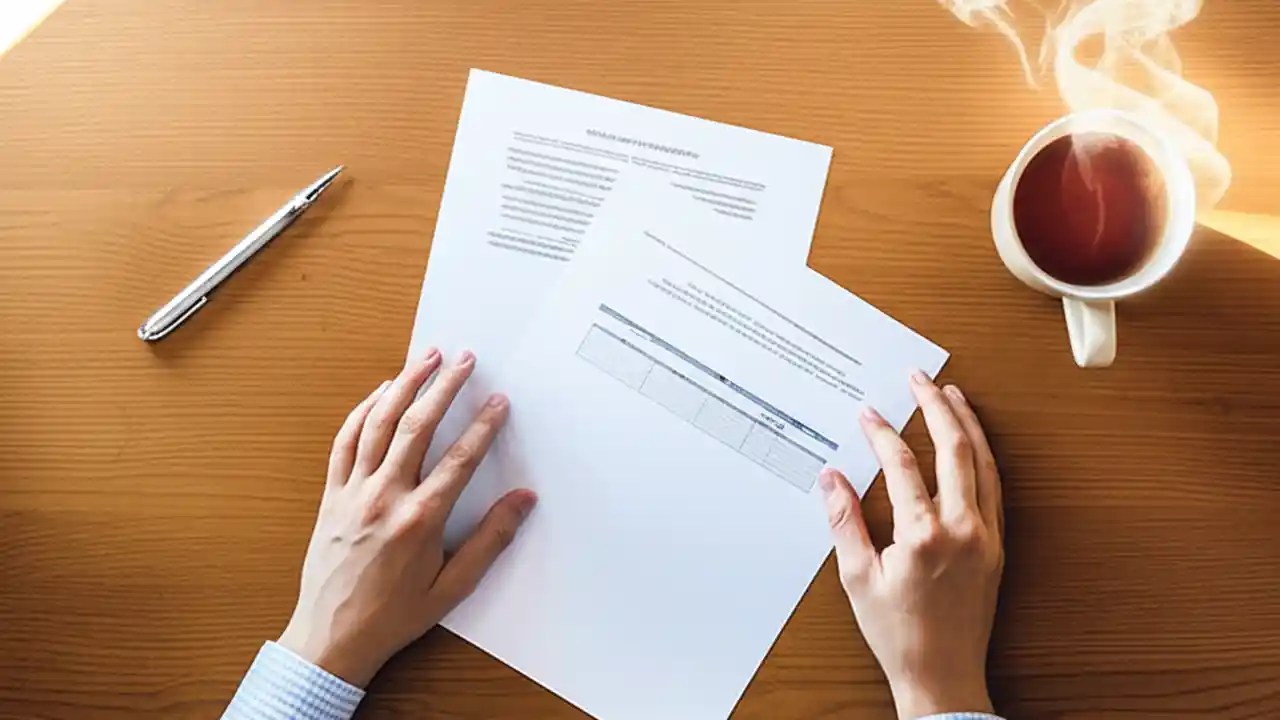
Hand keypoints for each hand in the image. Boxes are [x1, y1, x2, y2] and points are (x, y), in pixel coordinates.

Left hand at [277, 349, 536, 686]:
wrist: (331, 637)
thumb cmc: (394, 617)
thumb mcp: (452, 587)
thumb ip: (490, 540)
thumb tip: (523, 501)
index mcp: (420, 520)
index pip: (460, 458)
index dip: (483, 425)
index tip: (499, 402)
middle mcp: (384, 498)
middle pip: (417, 427)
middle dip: (444, 387)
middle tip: (464, 359)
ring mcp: (353, 493)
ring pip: (378, 424)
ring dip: (403, 385)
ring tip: (424, 358)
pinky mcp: (331, 495)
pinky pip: (346, 442)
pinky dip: (363, 412)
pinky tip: (379, 393)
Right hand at [820, 372, 1002, 719]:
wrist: (944, 675)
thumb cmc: (898, 633)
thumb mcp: (857, 578)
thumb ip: (844, 522)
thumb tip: (831, 478)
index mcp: (923, 535)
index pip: (901, 464)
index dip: (881, 433)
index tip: (867, 414)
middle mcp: (962, 528)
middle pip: (954, 448)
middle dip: (935, 406)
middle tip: (918, 379)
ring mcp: (986, 535)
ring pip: (983, 462)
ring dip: (967, 423)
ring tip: (952, 394)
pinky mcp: (997, 545)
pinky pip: (994, 486)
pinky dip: (983, 455)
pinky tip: (972, 442)